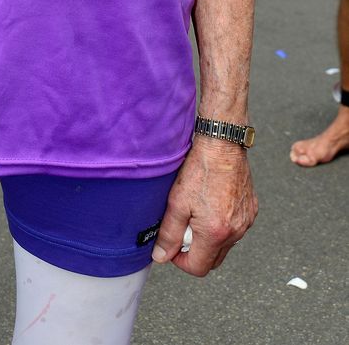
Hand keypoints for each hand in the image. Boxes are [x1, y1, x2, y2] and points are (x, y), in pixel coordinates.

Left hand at [151, 138, 256, 275]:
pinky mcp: (251, 210)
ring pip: (225, 245)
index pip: (198, 268)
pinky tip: (211, 204)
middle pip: (213, 260)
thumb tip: (162, 256)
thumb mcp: (176, 202)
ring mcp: (246, 222)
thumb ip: (168, 234)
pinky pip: (235, 229)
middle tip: (183, 229)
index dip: (181, 261)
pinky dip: (222, 225)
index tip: (172, 247)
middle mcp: (235, 232)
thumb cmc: (201, 169)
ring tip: (197, 212)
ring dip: (209, 238)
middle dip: (195, 251)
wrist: (223, 144)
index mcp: (215, 233)